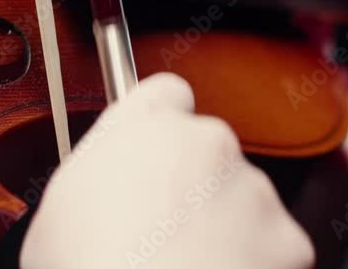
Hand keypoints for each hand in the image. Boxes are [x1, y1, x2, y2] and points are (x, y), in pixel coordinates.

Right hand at [21, 73, 314, 268]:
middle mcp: (206, 142)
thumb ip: (100, 176)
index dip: (161, 127)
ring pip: (244, 201)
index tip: (156, 155)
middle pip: (208, 153)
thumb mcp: (60, 208)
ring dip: (227, 228)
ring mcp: (253, 188)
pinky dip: (256, 266)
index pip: (167, 95)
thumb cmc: (87, 268)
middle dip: (195, 187)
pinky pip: (273, 248)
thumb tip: (110, 192)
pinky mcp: (288, 237)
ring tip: (188, 268)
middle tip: (164, 235)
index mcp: (147, 125)